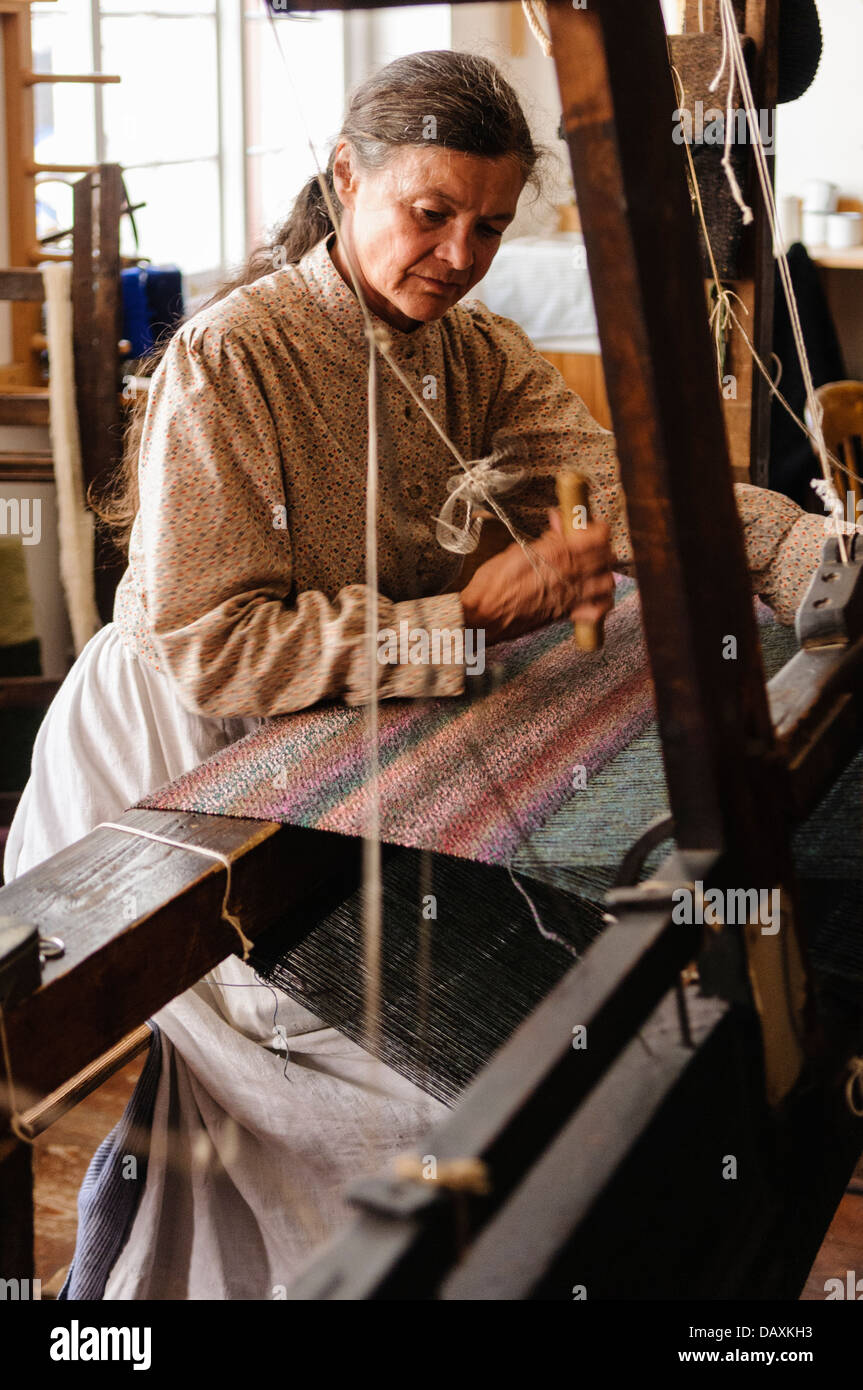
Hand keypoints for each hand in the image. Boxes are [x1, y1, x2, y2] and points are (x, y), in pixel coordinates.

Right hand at [459, 509, 613, 644]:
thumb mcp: (517, 550)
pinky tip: (593, 595)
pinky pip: (598, 610)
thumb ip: (545, 539)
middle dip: (601, 547)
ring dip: (604, 573)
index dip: (596, 527)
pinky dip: (601, 603)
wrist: (484, 616)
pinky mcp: (567, 614)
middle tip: (588, 543)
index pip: (599, 535)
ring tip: (593, 569)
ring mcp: (571, 595)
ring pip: (609, 581)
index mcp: (557, 553)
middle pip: (608, 556)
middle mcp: (569, 574)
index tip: (586, 525)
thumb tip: (558, 524)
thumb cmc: (493, 584)